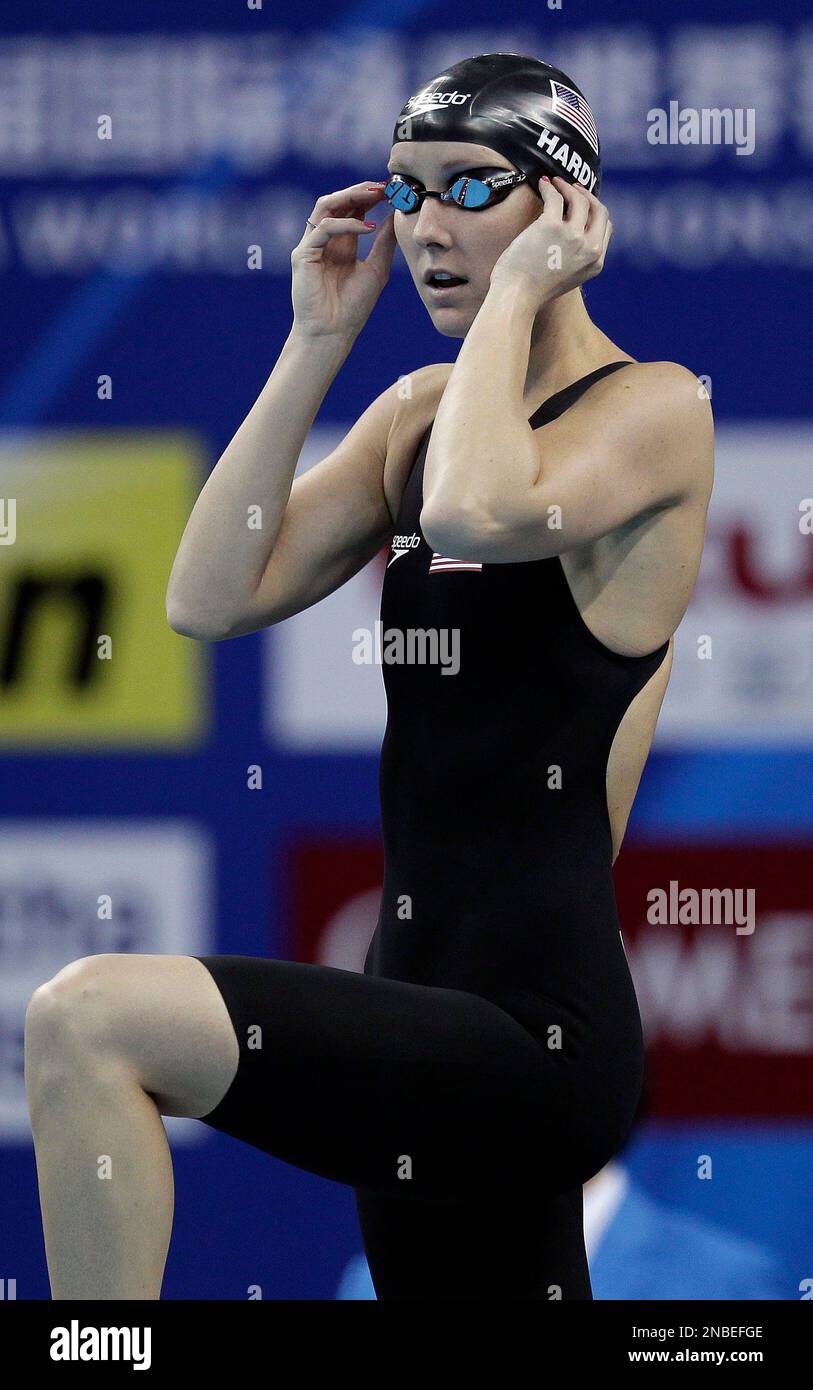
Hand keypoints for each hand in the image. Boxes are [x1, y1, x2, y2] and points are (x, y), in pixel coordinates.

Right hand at [291, 181, 396, 339]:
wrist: (333, 333)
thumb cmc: (352, 308)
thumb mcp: (376, 269)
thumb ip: (385, 243)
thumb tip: (397, 215)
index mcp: (340, 243)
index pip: (352, 209)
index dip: (369, 197)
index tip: (392, 190)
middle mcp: (324, 241)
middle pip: (338, 202)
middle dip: (360, 191)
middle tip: (383, 186)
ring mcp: (311, 246)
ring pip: (325, 207)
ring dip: (350, 196)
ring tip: (374, 195)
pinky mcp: (302, 255)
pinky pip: (324, 229)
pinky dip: (346, 224)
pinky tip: (368, 227)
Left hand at [489, 175, 611, 303]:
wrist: (516, 298)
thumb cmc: (533, 291)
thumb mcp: (567, 277)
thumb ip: (576, 257)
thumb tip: (573, 231)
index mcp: (596, 263)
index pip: (606, 228)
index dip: (595, 212)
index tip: (583, 203)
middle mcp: (590, 249)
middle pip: (599, 210)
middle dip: (587, 195)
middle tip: (573, 187)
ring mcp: (573, 236)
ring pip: (580, 200)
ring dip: (568, 187)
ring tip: (555, 183)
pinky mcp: (552, 226)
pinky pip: (555, 197)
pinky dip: (549, 187)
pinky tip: (543, 185)